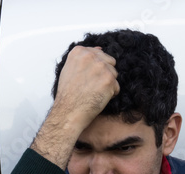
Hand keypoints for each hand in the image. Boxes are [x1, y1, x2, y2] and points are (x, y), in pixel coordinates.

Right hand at [31, 46, 119, 167]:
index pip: (98, 53)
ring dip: (107, 84)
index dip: (95, 68)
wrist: (68, 112)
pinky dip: (110, 95)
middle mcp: (90, 56)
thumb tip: (100, 49)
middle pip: (109, 61)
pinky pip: (116, 86)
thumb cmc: (67, 95)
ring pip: (114, 73)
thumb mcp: (69, 70)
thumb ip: (84, 58)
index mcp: (79, 52)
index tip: (87, 78)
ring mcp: (101, 67)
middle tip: (90, 87)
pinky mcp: (109, 80)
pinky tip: (98, 98)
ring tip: (93, 93)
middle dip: (104, 74)